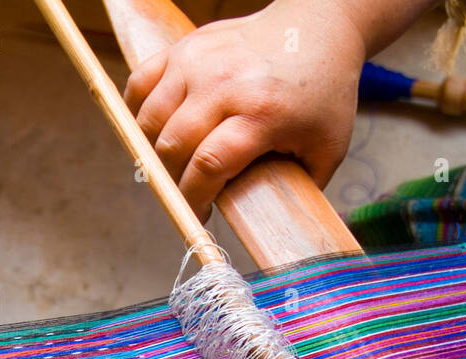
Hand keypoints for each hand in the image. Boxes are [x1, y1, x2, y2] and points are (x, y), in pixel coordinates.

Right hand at [122, 0, 364, 220]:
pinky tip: (155, 130)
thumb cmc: (323, 92)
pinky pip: (140, 83)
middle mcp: (225, 83)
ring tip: (176, 163)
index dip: (194, 200)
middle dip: (174, 181)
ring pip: (150, 119)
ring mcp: (200, 60)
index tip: (197, 217)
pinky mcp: (185, 46)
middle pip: (172, 146)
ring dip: (154, 150)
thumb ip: (296, 188)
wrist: (317, 28)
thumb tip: (262, 224)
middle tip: (188, 192)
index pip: (207, 165)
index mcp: (262, 112)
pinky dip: (138, 112)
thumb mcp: (326, 149)